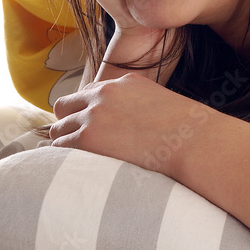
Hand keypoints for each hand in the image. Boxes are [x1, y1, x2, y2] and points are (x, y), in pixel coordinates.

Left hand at [49, 72, 211, 177]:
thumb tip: (131, 124)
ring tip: (81, 158)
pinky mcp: (88, 137)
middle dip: (69, 122)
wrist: (190, 140)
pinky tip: (79, 166)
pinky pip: (60, 147)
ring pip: (58, 128)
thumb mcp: (160, 103)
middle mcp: (104, 93)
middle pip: (64, 105)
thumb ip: (137, 105)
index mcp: (124, 82)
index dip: (87, 111)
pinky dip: (66, 157)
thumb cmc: (184, 129)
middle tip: (80, 142)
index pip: (88, 93)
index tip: (93, 127)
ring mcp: (94, 114)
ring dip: (67, 142)